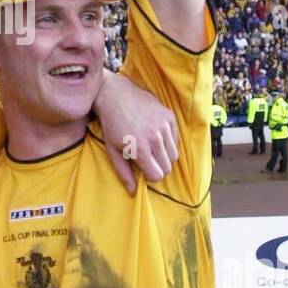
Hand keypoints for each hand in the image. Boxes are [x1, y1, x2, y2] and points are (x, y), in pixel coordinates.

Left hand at [93, 71, 178, 194]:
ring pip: (174, 155)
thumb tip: (133, 192)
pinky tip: (156, 136)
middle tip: (147, 159)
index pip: (158, 175)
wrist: (115, 95)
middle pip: (168, 167)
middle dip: (158, 167)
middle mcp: (155, 138)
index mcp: (140, 148)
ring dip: (164, 156)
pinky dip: (168, 142)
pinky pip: (176, 139)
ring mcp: (164, 126)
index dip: (151, 176)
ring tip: (151, 148)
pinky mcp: (169, 116)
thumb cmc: (111, 124)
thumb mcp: (113, 150)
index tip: (144, 170)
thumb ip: (124, 172)